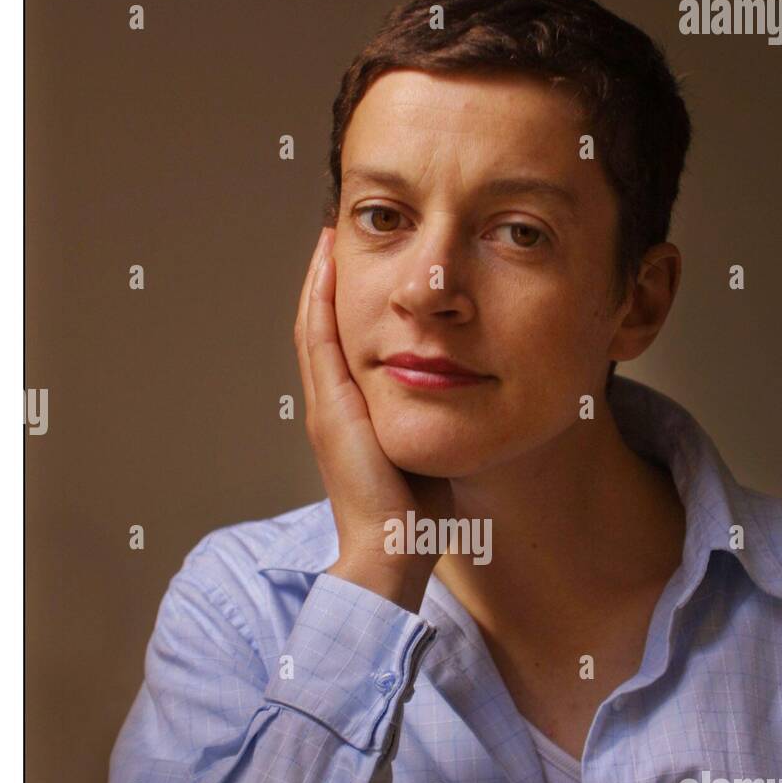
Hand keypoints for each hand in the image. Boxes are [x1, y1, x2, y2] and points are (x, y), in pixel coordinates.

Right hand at [293, 228, 452, 607]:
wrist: (392, 551)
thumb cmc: (417, 514)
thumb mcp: (427, 448)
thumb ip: (434, 416)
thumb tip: (466, 391)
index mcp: (350, 416)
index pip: (343, 344)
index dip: (348, 302)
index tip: (361, 262)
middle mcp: (330, 406)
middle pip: (322, 325)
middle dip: (330, 278)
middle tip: (339, 231)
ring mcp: (326, 406)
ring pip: (315, 325)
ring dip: (321, 277)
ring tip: (331, 233)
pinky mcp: (332, 409)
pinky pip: (320, 340)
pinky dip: (322, 299)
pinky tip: (329, 264)